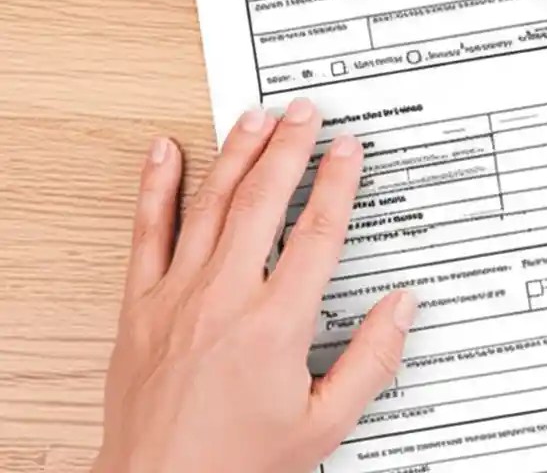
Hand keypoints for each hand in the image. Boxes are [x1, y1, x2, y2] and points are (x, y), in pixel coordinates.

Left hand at [95, 100, 418, 472]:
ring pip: (210, 205)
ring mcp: (177, 296)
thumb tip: (402, 307)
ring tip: (253, 117)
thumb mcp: (324, 423)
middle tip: (304, 113)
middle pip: (263, 202)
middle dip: (289, 148)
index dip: (337, 183)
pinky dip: (156, 188)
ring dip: (236, 154)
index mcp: (275, 325)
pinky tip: (165, 153)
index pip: (317, 234)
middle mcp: (225, 299)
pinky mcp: (140, 306)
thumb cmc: (237, 464)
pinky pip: (147, 233)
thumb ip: (371, 360)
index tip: (348, 150)